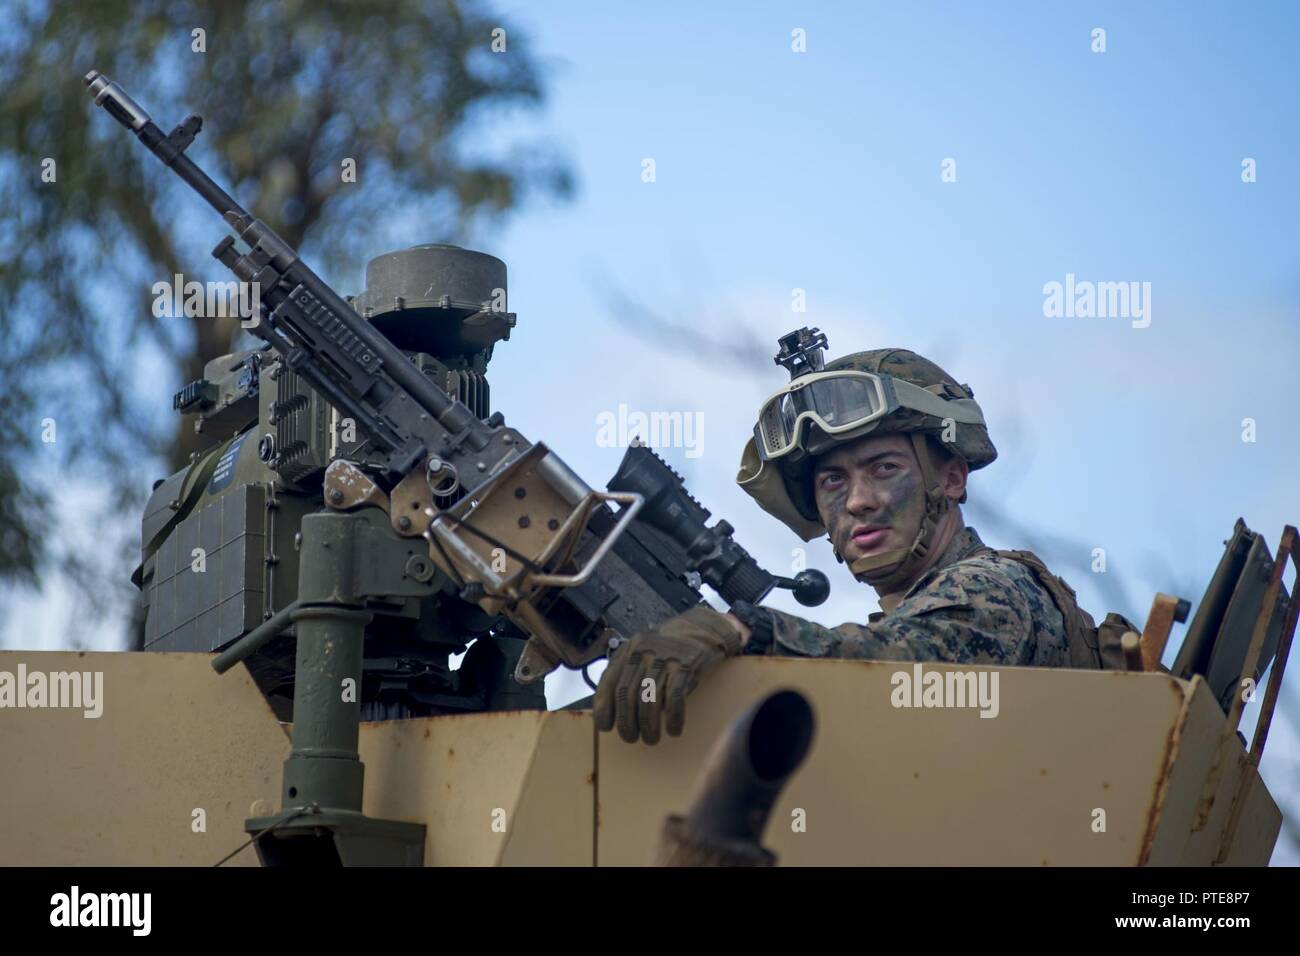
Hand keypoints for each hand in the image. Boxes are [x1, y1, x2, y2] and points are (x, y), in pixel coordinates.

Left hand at [594, 606, 743, 744]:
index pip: (609, 681)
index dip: (604, 707)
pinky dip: (673, 717)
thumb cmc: (667, 650)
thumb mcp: (641, 654)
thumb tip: (616, 713)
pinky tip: (673, 730)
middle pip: (627, 693)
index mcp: (628, 651)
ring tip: (651, 739)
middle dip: (627, 722)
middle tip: (631, 738)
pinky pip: (675, 696)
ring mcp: (665, 658)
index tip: (606, 727)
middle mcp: (643, 652)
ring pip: (649, 698)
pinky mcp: (686, 665)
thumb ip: (627, 675)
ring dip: (649, 725)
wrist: (701, 630)